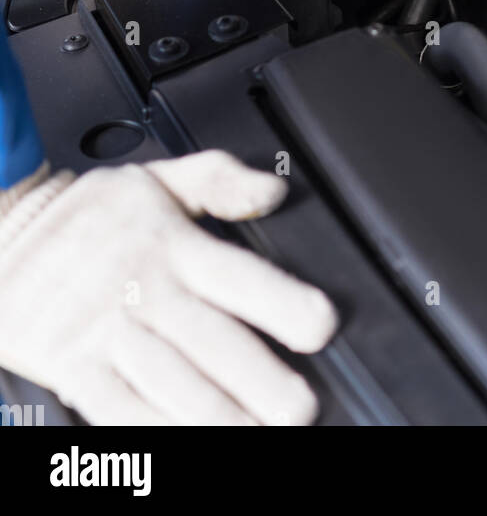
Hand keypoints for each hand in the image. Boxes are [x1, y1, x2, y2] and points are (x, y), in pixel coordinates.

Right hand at [0, 151, 337, 424]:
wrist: (4, 232)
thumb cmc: (87, 214)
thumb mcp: (158, 177)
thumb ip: (220, 180)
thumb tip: (274, 189)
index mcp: (173, 245)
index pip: (238, 275)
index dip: (282, 301)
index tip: (319, 324)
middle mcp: (145, 291)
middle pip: (212, 343)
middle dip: (261, 381)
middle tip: (300, 407)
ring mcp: (108, 334)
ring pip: (171, 384)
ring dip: (218, 417)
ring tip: (258, 437)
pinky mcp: (75, 367)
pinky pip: (118, 408)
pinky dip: (153, 432)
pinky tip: (183, 445)